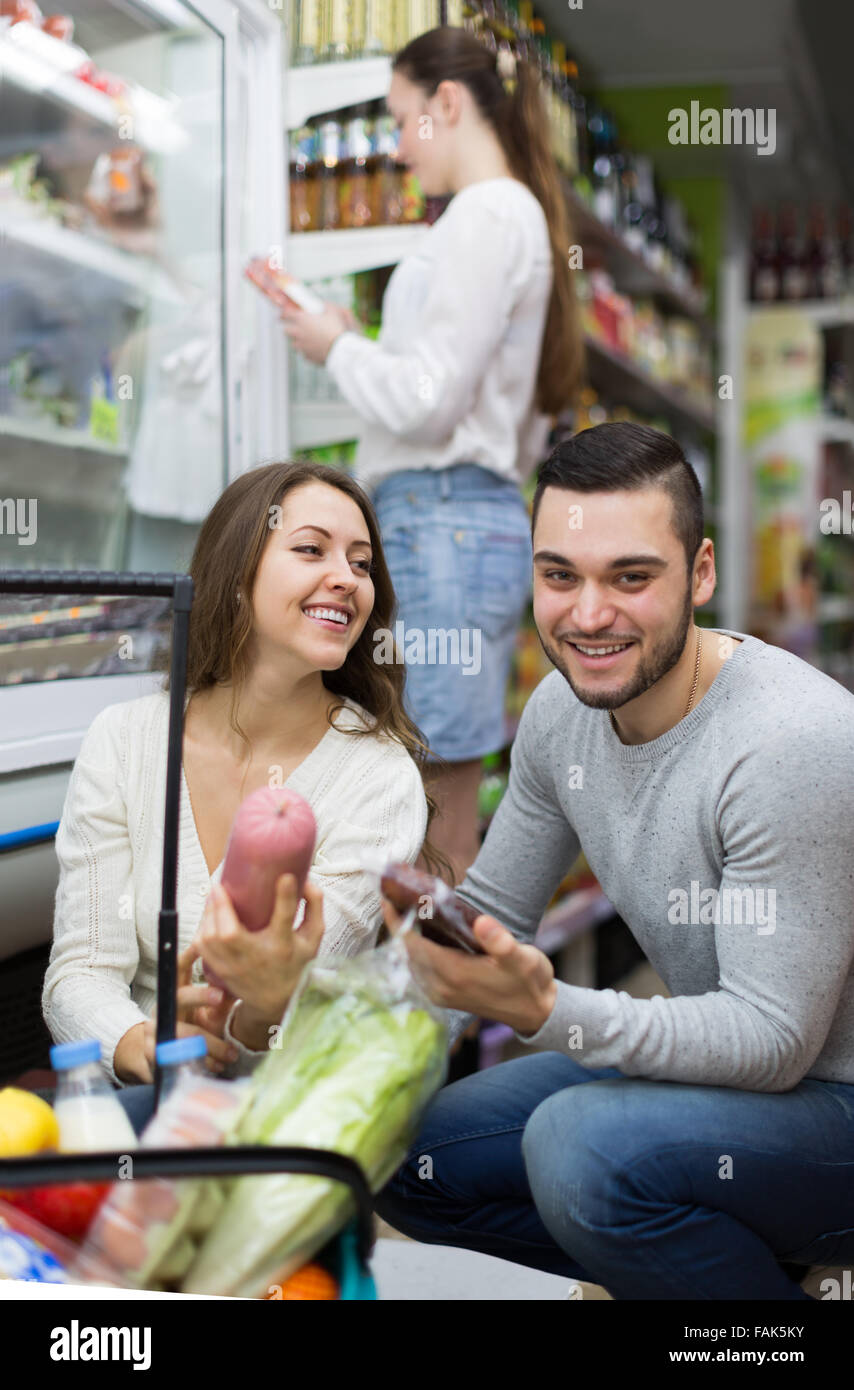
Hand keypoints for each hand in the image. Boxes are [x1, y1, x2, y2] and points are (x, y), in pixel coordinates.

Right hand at [113, 945, 239, 1083]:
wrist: (164, 1063)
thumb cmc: (195, 1031)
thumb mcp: (210, 1012)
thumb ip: (223, 996)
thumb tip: (245, 975)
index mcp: (175, 992)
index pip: (179, 968)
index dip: (190, 954)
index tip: (204, 944)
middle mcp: (162, 1007)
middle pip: (180, 996)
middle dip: (201, 995)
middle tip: (222, 997)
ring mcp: (155, 1030)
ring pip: (185, 1034)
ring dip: (212, 1044)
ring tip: (231, 1054)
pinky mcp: (153, 1054)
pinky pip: (181, 1058)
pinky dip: (203, 1062)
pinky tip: (217, 1066)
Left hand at [192, 875, 324, 1034]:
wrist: (276, 1000)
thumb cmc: (295, 961)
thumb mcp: (313, 937)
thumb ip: (314, 906)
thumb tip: (305, 880)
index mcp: (283, 946)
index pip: (285, 919)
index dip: (285, 897)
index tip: (284, 876)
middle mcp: (258, 957)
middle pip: (231, 933)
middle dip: (221, 906)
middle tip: (219, 886)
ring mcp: (236, 967)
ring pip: (210, 939)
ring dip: (208, 915)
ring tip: (213, 898)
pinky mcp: (221, 971)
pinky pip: (202, 948)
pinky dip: (202, 929)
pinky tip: (207, 918)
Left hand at [280, 300, 351, 363]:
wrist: (341, 349)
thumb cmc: (337, 328)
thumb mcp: (333, 310)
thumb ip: (325, 305)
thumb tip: (323, 304)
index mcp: (301, 319)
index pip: (285, 314)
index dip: (283, 313)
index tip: (283, 314)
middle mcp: (298, 333)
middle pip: (286, 330)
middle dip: (289, 328)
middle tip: (295, 327)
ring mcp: (302, 346)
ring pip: (294, 343)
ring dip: (298, 341)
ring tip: (307, 339)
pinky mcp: (307, 356)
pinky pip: (304, 353)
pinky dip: (307, 351)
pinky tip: (315, 348)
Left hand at [381, 897, 557, 1036]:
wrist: (536, 1012)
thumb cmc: (529, 982)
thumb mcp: (522, 959)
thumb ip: (502, 942)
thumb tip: (482, 922)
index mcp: (454, 974)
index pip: (412, 945)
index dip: (397, 921)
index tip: (387, 896)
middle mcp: (441, 987)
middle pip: (406, 951)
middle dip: (396, 923)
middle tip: (394, 892)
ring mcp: (441, 993)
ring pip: (410, 960)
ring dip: (403, 934)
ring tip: (403, 905)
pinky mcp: (445, 994)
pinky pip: (419, 968)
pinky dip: (414, 947)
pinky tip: (420, 929)